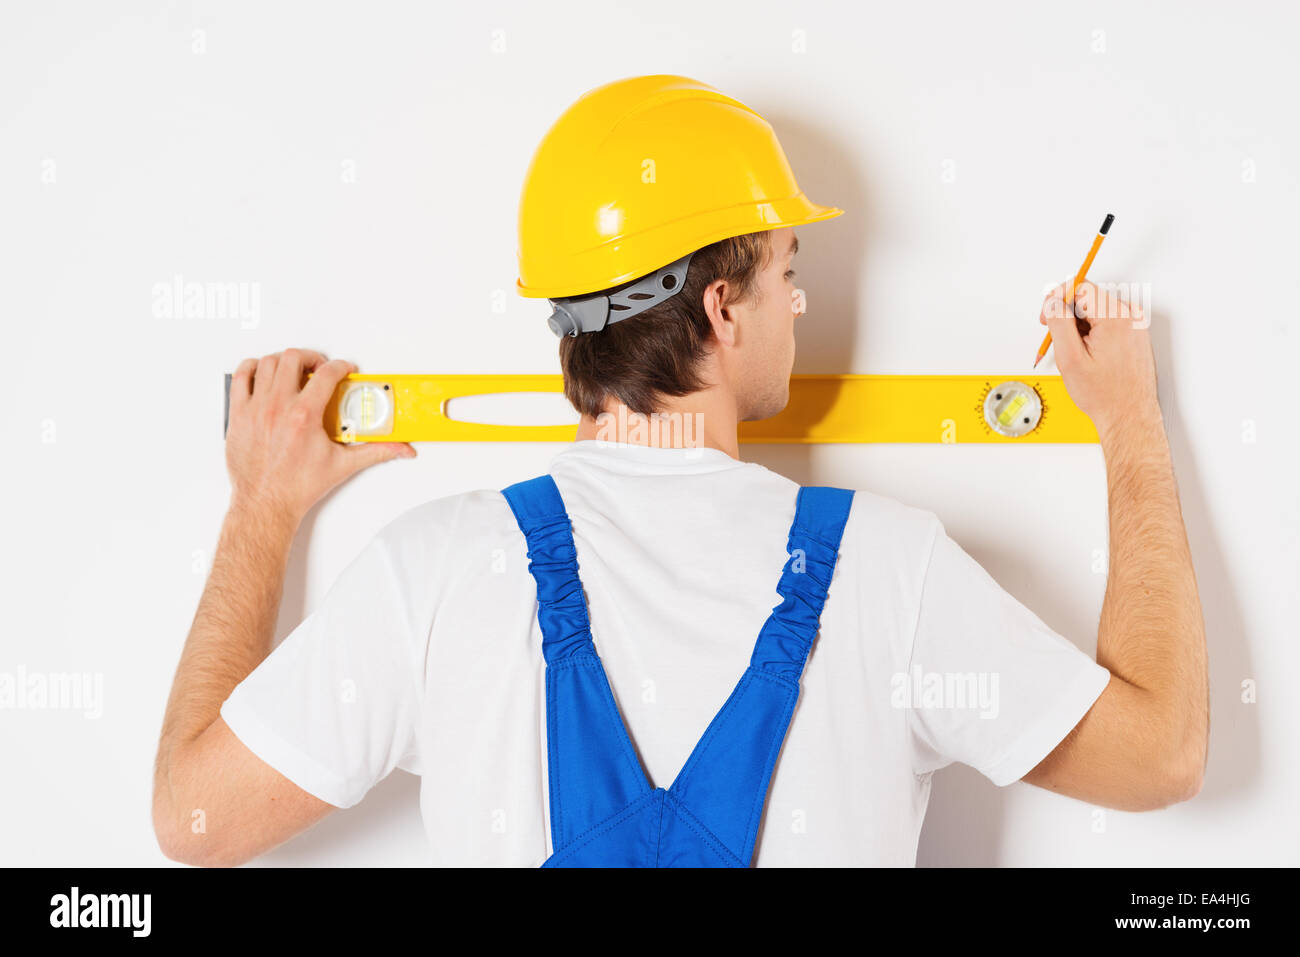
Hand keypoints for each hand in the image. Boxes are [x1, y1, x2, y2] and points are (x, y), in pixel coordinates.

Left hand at [225, 349, 415, 527]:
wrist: (266, 503)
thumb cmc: (297, 487)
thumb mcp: (343, 465)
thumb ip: (376, 452)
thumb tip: (399, 449)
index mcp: (304, 416)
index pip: (326, 374)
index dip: (340, 366)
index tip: (344, 370)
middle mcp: (277, 408)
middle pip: (293, 358)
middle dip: (311, 358)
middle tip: (319, 368)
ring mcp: (255, 409)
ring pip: (267, 363)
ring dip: (283, 361)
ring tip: (294, 370)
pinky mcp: (238, 414)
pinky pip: (241, 377)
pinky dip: (252, 368)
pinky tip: (263, 375)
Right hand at [1039, 281, 1161, 440]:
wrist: (1128, 414)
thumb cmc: (1105, 393)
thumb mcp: (1070, 357)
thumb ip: (1059, 322)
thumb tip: (1053, 302)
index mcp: (1115, 318)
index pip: (1081, 286)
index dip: (1058, 297)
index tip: (1048, 313)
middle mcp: (1130, 316)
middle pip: (1089, 297)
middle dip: (1068, 313)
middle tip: (1056, 335)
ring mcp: (1135, 325)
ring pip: (1097, 310)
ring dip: (1080, 324)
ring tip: (1076, 350)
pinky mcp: (1135, 334)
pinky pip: (1107, 321)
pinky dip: (1092, 332)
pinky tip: (1088, 352)